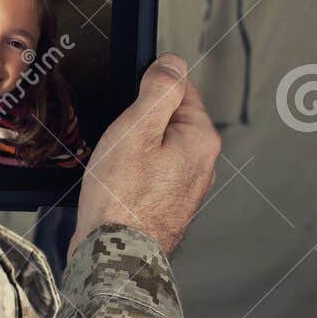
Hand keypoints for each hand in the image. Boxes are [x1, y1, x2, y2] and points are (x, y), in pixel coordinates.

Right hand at [69, 53, 218, 259]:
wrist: (115, 254)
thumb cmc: (122, 198)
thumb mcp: (136, 128)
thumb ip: (159, 90)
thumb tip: (173, 63)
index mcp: (201, 139)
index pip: (181, 88)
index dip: (148, 88)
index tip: (129, 104)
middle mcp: (202, 162)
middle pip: (167, 118)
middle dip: (139, 121)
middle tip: (119, 139)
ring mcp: (186, 185)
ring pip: (156, 146)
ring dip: (133, 148)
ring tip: (115, 165)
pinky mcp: (168, 203)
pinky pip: (150, 171)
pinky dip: (132, 171)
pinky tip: (116, 183)